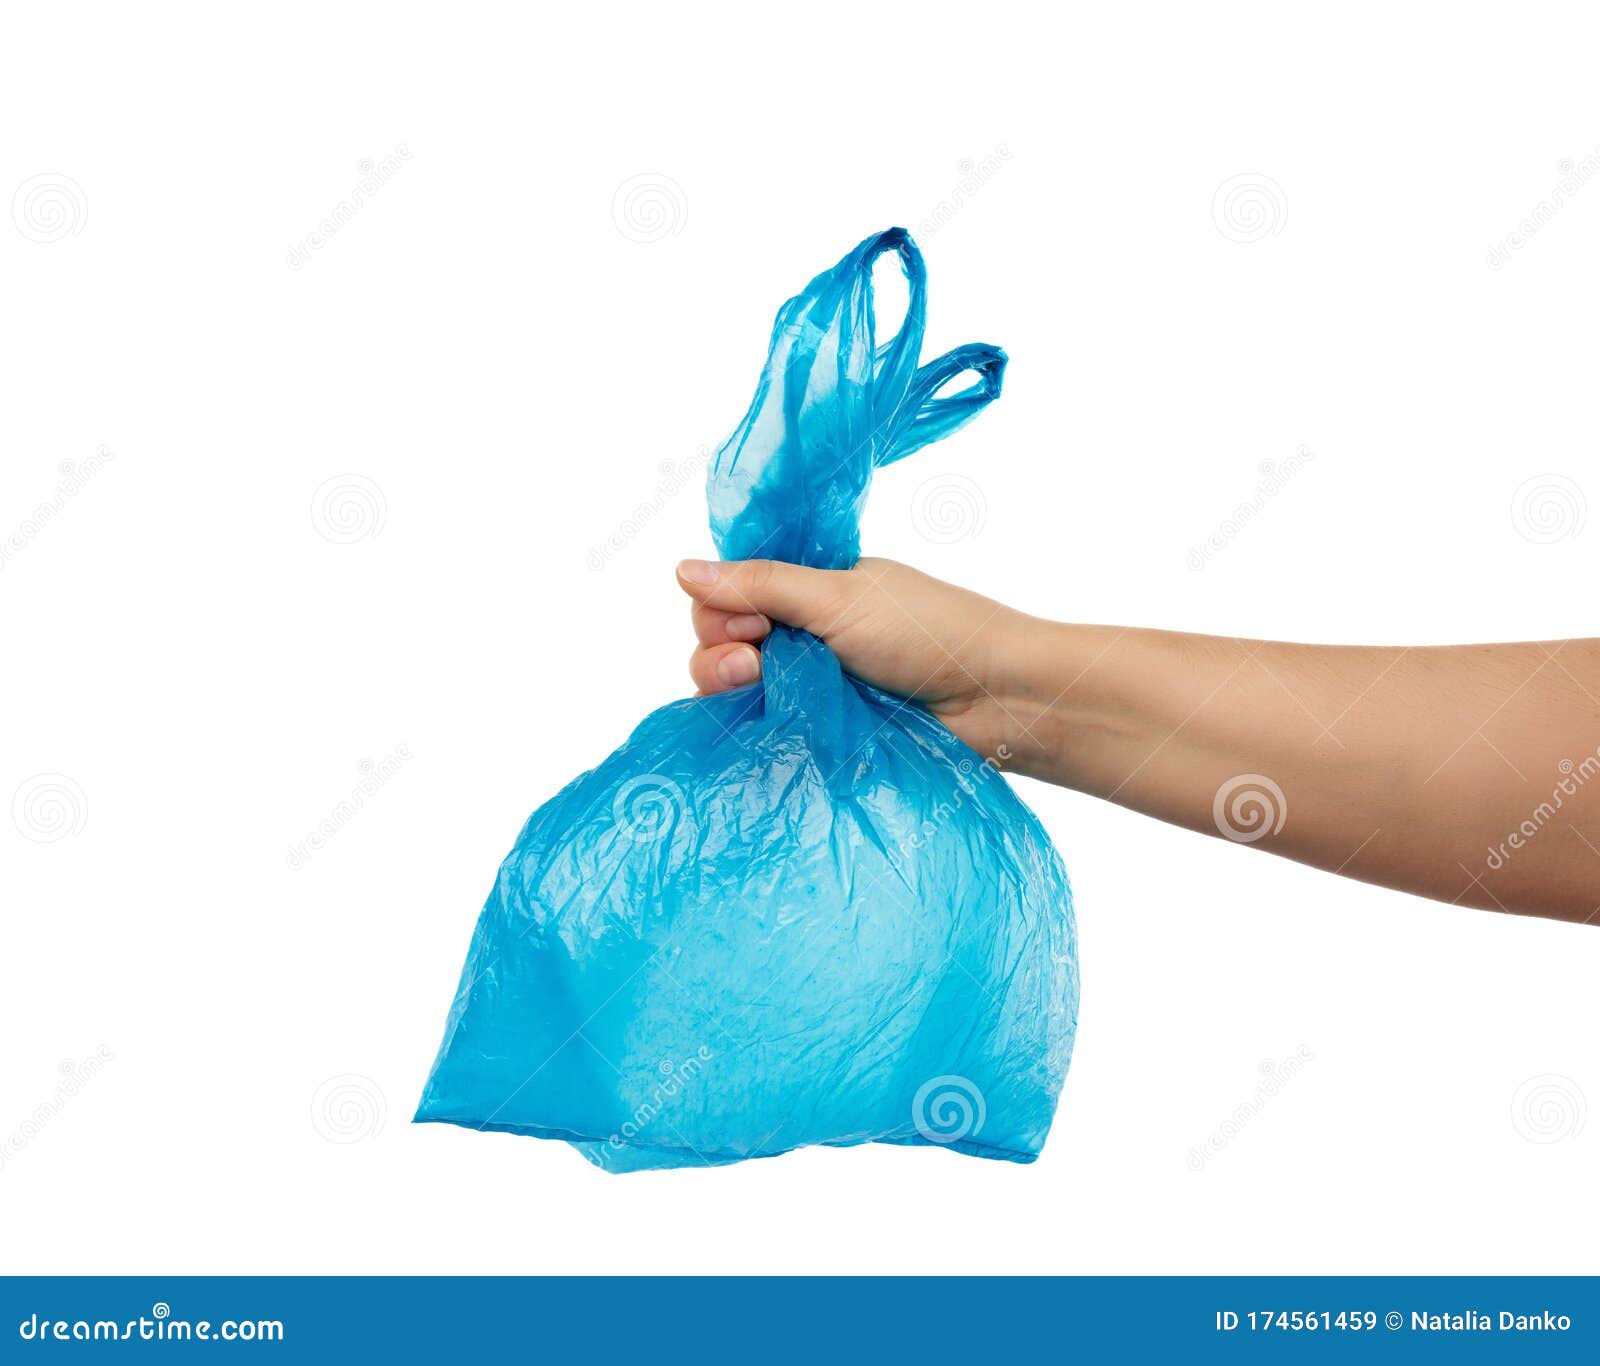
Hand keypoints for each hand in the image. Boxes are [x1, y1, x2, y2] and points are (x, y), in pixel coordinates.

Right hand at [675, 556, 1050, 764]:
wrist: (993, 700)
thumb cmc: (929, 634)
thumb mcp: (839, 598)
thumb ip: (761, 587)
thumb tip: (680, 568)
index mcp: (810, 587)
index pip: (731, 590)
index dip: (722, 606)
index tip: (749, 621)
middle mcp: (802, 633)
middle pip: (720, 638)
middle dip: (721, 646)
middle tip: (757, 658)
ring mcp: (808, 685)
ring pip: (732, 686)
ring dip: (730, 684)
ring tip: (760, 686)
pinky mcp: (817, 730)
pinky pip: (762, 726)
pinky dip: (752, 723)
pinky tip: (761, 722)